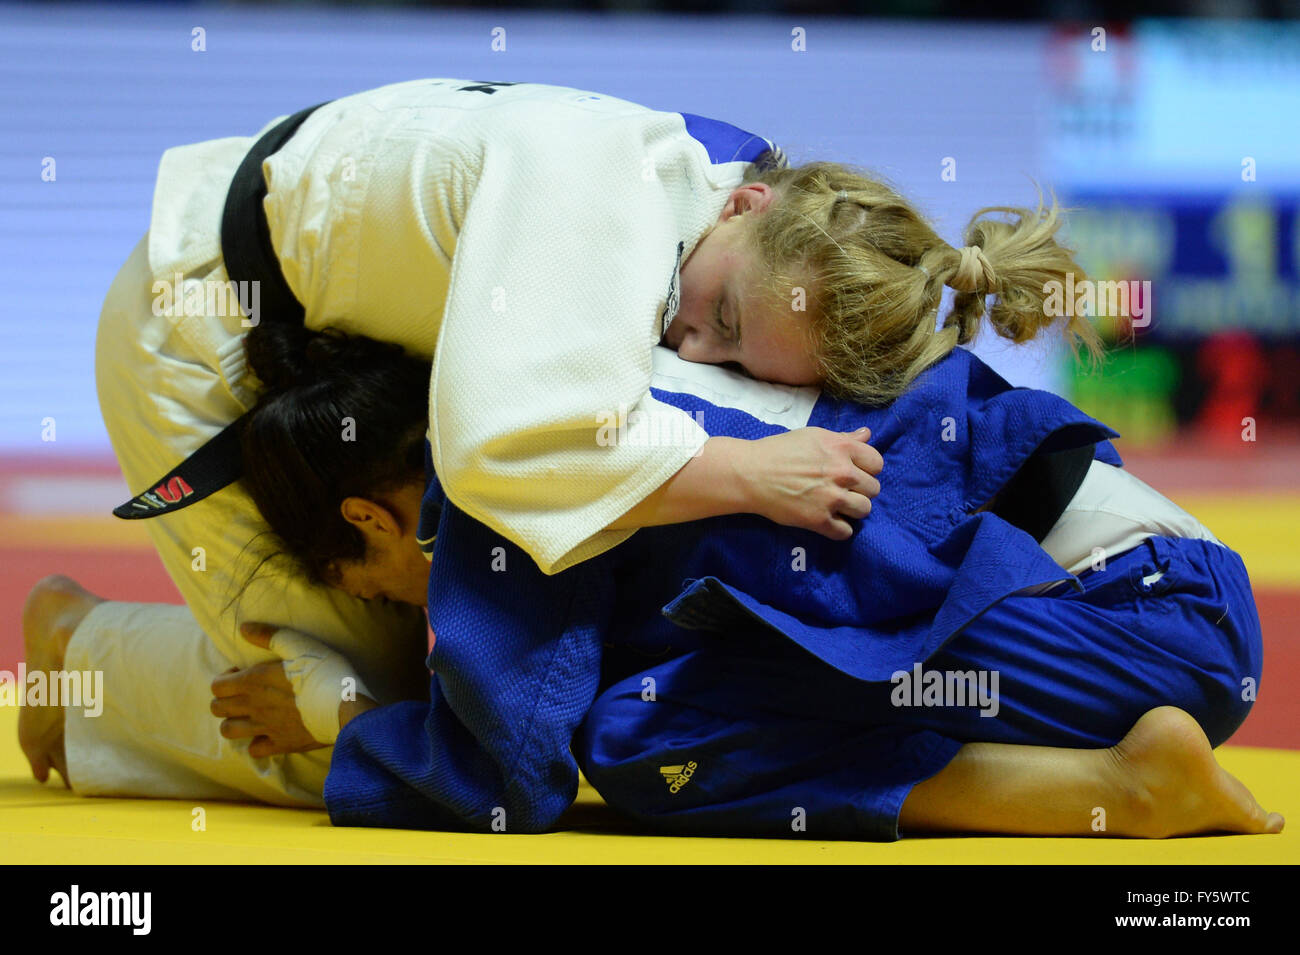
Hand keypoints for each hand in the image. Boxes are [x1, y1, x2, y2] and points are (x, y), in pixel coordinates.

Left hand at [209, 623, 327, 757]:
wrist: (345, 707)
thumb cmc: (324, 671)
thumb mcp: (299, 645)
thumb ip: (269, 636)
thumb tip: (243, 628)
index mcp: (254, 681)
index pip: (217, 686)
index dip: (225, 679)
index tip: (242, 674)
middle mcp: (253, 706)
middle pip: (217, 709)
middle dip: (224, 699)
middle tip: (245, 693)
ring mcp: (265, 728)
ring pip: (228, 731)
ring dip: (233, 722)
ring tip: (250, 715)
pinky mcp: (281, 744)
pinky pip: (255, 750)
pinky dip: (256, 742)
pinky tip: (268, 733)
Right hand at [738, 426, 882, 539]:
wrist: (750, 474)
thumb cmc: (779, 450)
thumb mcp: (813, 436)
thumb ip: (843, 438)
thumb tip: (866, 435)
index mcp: (842, 448)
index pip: (877, 463)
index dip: (867, 469)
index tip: (854, 472)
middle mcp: (842, 473)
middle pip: (874, 489)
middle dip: (860, 490)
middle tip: (842, 490)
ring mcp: (832, 498)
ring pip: (864, 510)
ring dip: (852, 510)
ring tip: (837, 506)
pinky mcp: (819, 520)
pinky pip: (845, 532)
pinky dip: (839, 529)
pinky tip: (828, 520)